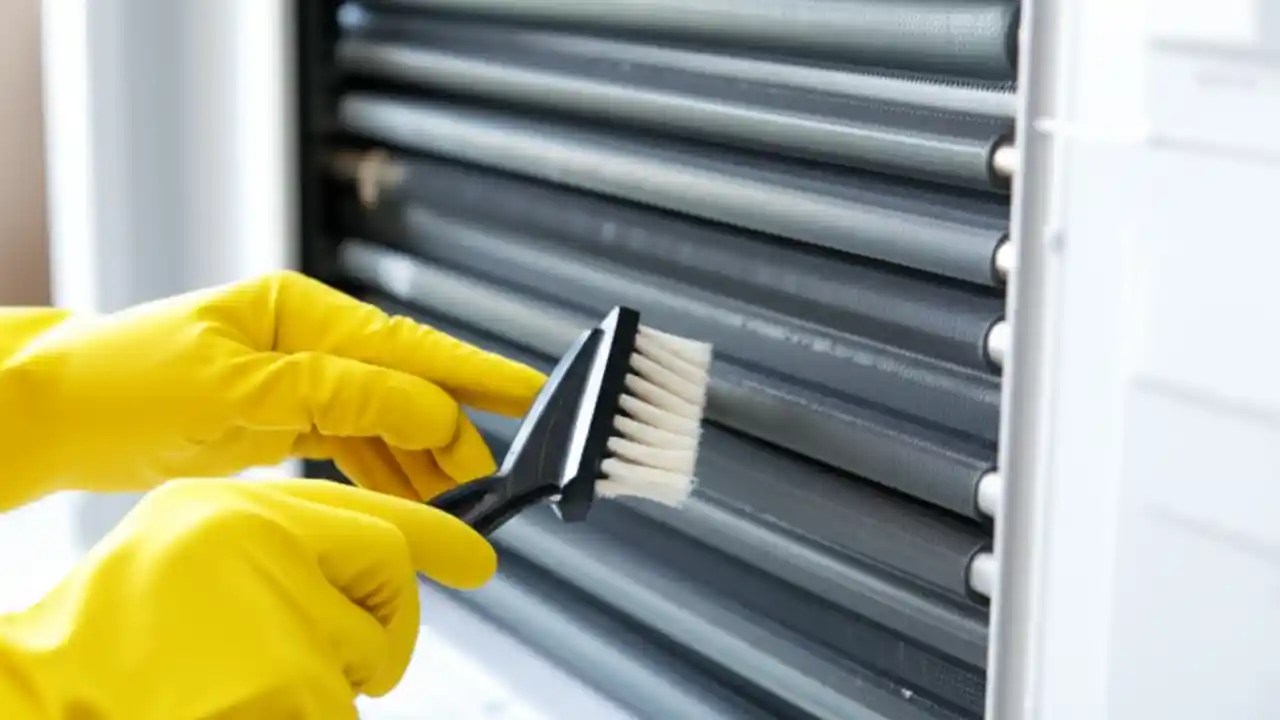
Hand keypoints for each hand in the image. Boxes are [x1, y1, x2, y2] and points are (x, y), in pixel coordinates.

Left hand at [0, 271, 544, 508]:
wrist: (56, 417)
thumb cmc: (126, 384)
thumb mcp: (237, 387)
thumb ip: (340, 393)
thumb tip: (429, 406)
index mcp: (300, 311)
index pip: (406, 344)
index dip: (474, 371)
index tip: (532, 391)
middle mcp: (306, 340)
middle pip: (403, 385)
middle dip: (451, 429)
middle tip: (492, 474)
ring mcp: (295, 380)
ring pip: (381, 420)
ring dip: (420, 457)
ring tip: (460, 493)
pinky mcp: (280, 417)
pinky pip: (349, 443)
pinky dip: (381, 470)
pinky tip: (410, 491)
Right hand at [0, 478, 495, 718]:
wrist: (47, 695)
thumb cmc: (117, 630)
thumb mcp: (194, 541)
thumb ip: (285, 539)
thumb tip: (386, 555)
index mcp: (243, 511)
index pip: (376, 518)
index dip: (441, 537)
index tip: (481, 558)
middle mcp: (270, 550)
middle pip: (392, 582)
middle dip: (378, 624)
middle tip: (309, 650)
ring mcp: (283, 617)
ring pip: (371, 659)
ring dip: (329, 683)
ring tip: (244, 678)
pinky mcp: (288, 685)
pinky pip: (343, 711)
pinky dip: (307, 715)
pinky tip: (242, 704)